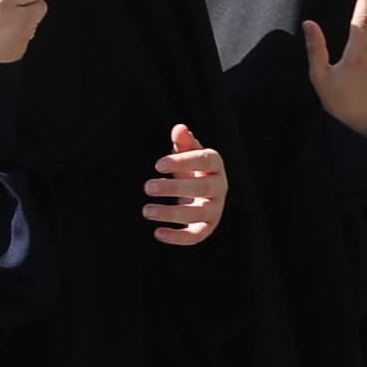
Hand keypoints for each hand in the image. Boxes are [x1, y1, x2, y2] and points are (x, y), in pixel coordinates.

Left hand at [144, 123, 226, 245]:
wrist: (202, 194)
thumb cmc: (192, 169)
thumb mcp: (188, 153)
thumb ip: (184, 142)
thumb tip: (179, 128)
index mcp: (215, 166)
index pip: (205, 160)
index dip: (183, 162)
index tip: (157, 165)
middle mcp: (220, 187)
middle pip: (202, 188)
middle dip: (174, 188)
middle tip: (147, 187)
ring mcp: (215, 209)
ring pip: (198, 213)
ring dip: (171, 213)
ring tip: (146, 210)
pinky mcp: (207, 228)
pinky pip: (196, 236)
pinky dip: (178, 237)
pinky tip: (157, 233)